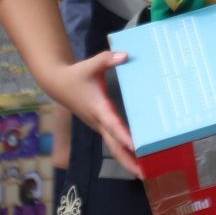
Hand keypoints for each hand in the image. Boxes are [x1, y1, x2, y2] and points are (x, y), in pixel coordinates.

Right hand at [42, 50, 138, 173]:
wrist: (58, 83)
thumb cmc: (76, 74)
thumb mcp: (91, 65)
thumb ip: (107, 59)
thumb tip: (123, 56)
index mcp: (98, 109)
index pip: (112, 125)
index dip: (123, 136)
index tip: (136, 147)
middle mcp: (98, 121)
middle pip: (114, 146)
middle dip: (128, 160)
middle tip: (144, 173)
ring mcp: (98, 125)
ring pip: (113, 146)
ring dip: (126, 158)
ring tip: (144, 170)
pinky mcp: (99, 124)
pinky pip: (113, 140)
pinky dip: (123, 149)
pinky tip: (136, 154)